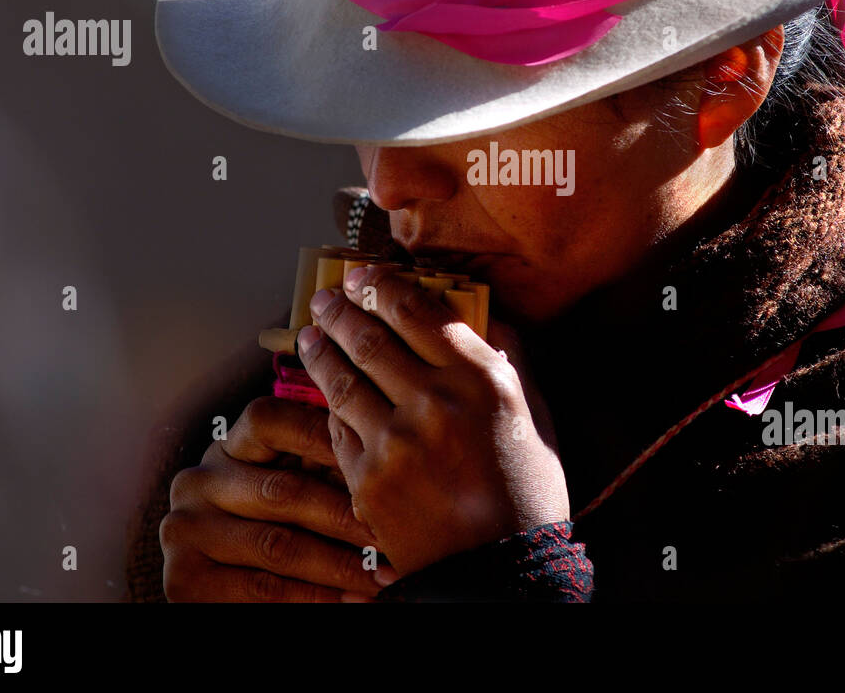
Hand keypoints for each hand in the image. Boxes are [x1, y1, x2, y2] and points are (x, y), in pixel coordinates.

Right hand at [159, 395, 397, 601]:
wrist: (224, 587)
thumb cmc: (277, 526)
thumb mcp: (292, 486)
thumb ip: (322, 465)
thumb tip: (382, 453)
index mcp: (227, 446)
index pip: (270, 419)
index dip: (324, 435)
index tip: (379, 457)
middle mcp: (198, 481)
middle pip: (282, 489)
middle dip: (346, 515)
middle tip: (392, 533)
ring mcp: (185, 529)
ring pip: (277, 544)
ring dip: (340, 563)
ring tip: (382, 574)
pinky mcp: (184, 578)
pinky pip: (263, 587)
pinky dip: (315, 597)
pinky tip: (350, 598)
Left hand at [300, 264, 569, 576]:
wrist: (499, 570)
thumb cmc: (526, 492)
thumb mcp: (534, 414)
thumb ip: (508, 357)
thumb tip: (481, 313)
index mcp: (480, 378)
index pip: (418, 312)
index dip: (383, 286)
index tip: (365, 275)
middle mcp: (433, 402)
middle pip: (371, 339)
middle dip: (341, 310)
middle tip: (326, 295)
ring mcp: (394, 442)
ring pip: (342, 380)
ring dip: (321, 351)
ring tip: (310, 334)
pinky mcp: (366, 479)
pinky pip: (338, 430)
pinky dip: (330, 408)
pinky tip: (325, 395)